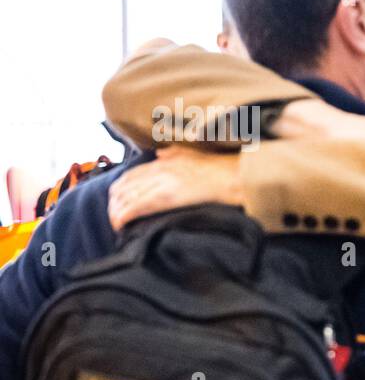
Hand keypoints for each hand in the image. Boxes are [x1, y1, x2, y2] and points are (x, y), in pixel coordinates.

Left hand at [108, 147, 240, 230]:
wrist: (235, 177)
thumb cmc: (221, 169)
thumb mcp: (194, 153)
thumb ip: (174, 153)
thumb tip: (160, 153)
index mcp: (163, 161)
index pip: (129, 175)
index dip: (119, 191)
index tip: (118, 203)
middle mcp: (158, 169)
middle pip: (122, 187)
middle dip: (114, 204)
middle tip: (116, 218)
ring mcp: (160, 183)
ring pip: (125, 198)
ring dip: (116, 213)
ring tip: (118, 226)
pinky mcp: (165, 196)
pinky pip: (135, 207)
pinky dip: (123, 217)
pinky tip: (120, 226)